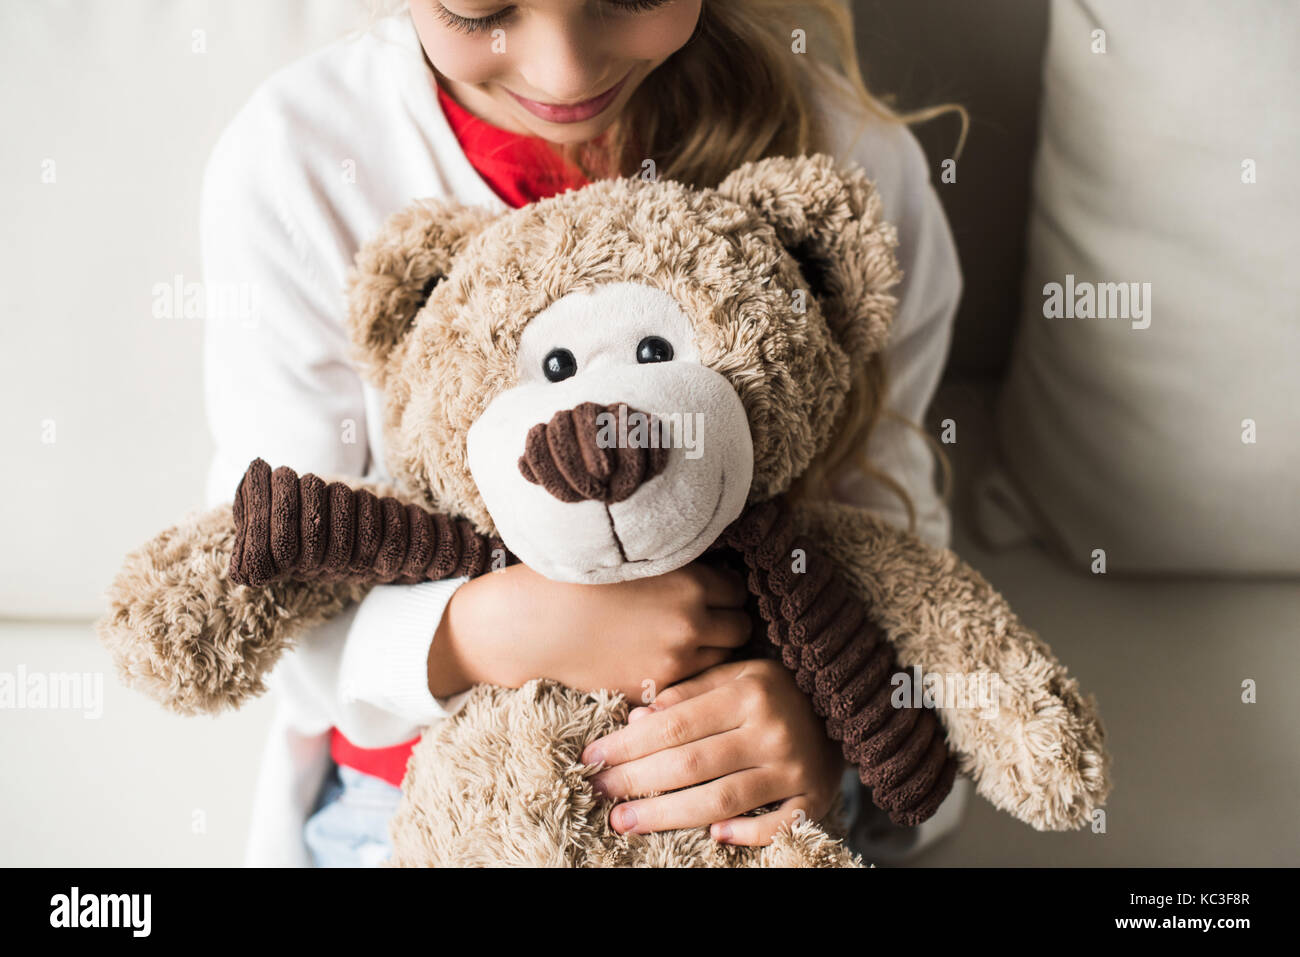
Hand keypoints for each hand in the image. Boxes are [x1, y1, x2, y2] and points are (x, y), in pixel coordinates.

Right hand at [428, 561, 750, 701]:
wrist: (531, 624)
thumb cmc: (576, 581)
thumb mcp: (634, 559)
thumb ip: (677, 566)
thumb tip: (710, 571)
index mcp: (689, 580)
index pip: (738, 589)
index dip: (724, 590)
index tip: (711, 592)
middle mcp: (690, 621)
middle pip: (740, 627)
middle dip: (726, 622)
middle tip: (706, 619)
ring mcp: (674, 659)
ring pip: (723, 659)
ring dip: (712, 651)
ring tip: (687, 643)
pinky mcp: (654, 686)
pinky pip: (693, 683)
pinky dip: (688, 674)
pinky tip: (666, 661)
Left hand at [581, 659, 844, 845]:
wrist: (850, 707)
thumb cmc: (779, 691)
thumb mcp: (737, 675)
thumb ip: (689, 692)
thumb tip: (638, 719)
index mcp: (749, 692)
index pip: (675, 724)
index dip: (629, 744)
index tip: (592, 756)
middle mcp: (771, 730)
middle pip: (691, 764)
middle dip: (637, 782)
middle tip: (598, 793)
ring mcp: (793, 768)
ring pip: (721, 799)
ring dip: (668, 815)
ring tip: (625, 821)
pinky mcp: (814, 798)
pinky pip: (776, 823)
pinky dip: (746, 833)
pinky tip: (713, 837)